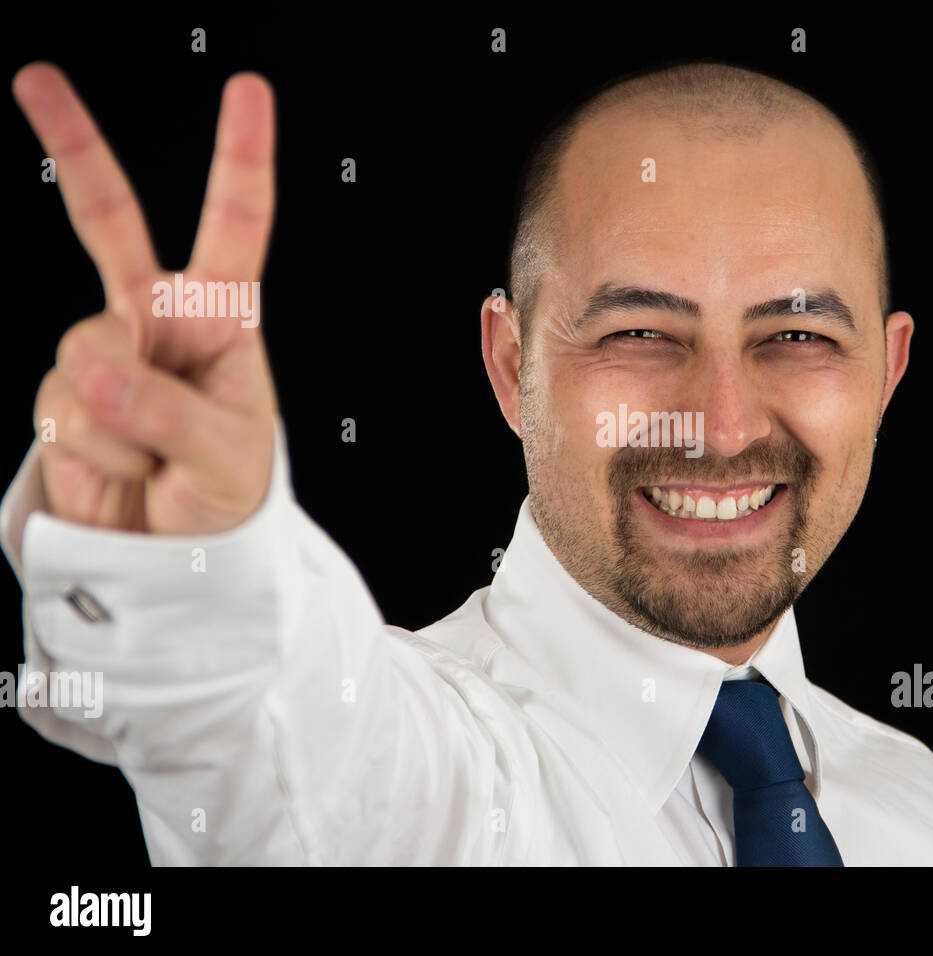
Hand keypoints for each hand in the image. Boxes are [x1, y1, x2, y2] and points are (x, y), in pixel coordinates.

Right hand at [14, 63, 279, 533]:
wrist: (175, 553)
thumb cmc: (226, 493)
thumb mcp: (228, 456)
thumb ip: (170, 411)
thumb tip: (99, 377)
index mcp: (219, 316)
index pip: (235, 226)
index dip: (240, 158)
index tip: (248, 90)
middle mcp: (155, 321)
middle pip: (108, 220)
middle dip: (73, 146)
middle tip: (35, 77)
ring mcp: (103, 354)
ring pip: (87, 354)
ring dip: (124, 421)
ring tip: (157, 454)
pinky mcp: (62, 396)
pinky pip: (66, 413)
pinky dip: (99, 450)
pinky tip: (124, 465)